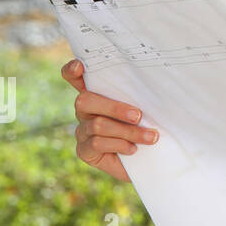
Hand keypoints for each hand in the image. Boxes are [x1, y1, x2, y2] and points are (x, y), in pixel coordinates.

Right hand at [61, 59, 158, 181]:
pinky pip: (97, 143)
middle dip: (115, 107)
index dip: (72, 70)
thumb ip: (139, 97)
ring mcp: (82, 130)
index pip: (75, 77)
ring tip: (150, 137)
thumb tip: (154, 87)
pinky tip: (133, 149)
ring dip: (128, 131)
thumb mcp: (145, 109)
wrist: (148, 159)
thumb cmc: (147, 126)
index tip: (80, 66)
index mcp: (97, 93)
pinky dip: (119, 144)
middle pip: (85, 100)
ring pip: (98, 125)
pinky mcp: (84, 150)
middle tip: (139, 116)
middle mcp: (85, 110)